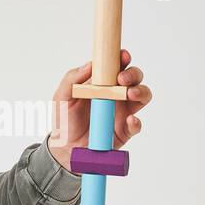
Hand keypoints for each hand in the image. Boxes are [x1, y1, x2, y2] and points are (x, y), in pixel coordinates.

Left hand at [49, 49, 151, 170]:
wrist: (65, 148)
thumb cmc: (65, 120)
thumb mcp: (62, 97)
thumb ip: (72, 79)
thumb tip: (90, 64)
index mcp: (103, 83)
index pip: (117, 66)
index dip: (122, 58)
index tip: (122, 56)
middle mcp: (116, 94)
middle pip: (134, 78)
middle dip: (133, 74)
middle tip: (122, 79)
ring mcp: (123, 112)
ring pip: (142, 96)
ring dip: (140, 92)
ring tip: (130, 94)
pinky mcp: (125, 130)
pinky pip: (137, 124)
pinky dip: (136, 121)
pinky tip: (130, 120)